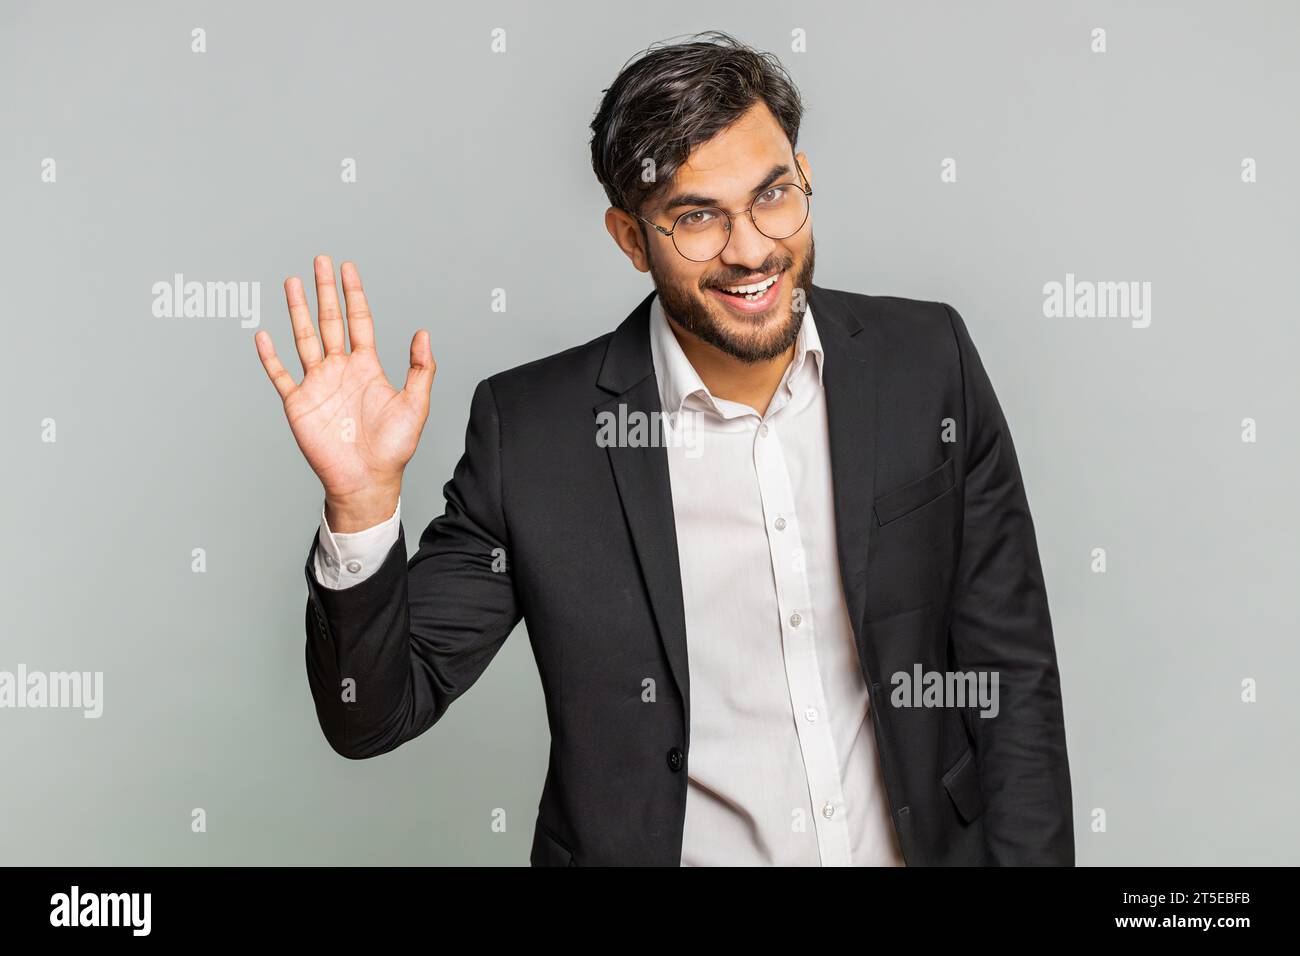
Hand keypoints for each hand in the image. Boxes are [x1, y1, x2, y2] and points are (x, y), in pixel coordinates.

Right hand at [255, 255, 434, 530]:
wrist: (367, 480)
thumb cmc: (393, 448)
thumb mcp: (415, 404)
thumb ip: (421, 368)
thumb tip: (424, 332)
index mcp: (367, 368)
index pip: (359, 321)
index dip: (353, 294)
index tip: (347, 268)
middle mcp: (340, 370)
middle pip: (330, 321)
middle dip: (324, 291)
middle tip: (319, 261)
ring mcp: (317, 384)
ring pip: (304, 338)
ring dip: (297, 311)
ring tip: (291, 282)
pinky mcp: (298, 403)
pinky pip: (280, 374)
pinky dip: (270, 356)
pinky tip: (263, 334)